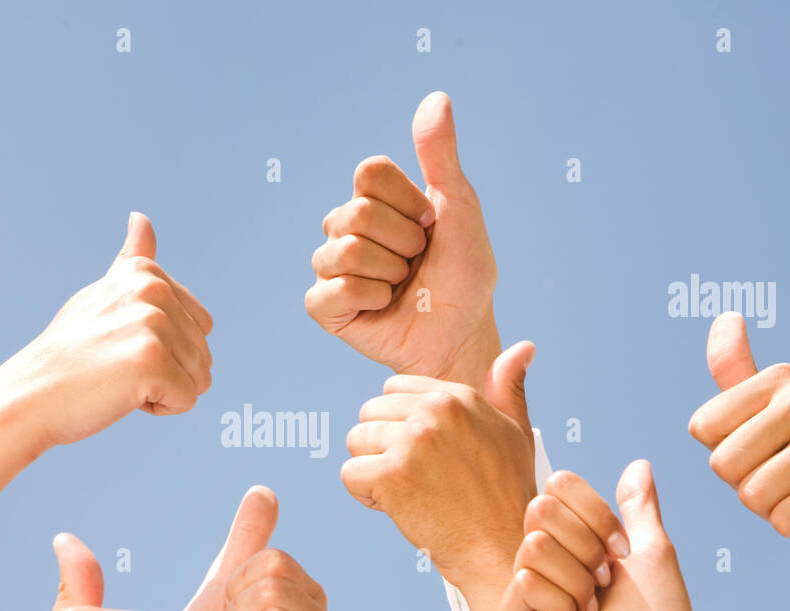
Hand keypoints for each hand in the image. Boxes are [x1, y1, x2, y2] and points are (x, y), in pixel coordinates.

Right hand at [23, 212, 213, 444]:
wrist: (33, 395)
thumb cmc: (70, 354)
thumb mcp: (102, 294)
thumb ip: (131, 261)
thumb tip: (141, 217)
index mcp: (146, 273)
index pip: (201, 326)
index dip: (168, 348)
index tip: (122, 345)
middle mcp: (152, 290)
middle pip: (203, 353)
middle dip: (169, 372)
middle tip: (117, 367)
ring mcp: (152, 324)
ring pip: (200, 379)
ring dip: (165, 391)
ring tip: (119, 379)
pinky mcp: (152, 361)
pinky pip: (187, 400)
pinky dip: (160, 408)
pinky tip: (122, 396)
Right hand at [305, 92, 500, 388]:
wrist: (462, 333)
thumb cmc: (464, 274)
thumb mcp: (460, 208)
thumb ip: (441, 156)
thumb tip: (436, 97)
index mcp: (373, 199)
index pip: (369, 173)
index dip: (408, 201)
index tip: (431, 224)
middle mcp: (345, 229)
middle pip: (358, 213)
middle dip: (404, 243)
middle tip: (418, 263)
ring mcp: (331, 267)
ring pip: (345, 252)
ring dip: (390, 274)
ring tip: (402, 286)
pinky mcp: (325, 306)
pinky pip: (333, 291)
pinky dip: (370, 300)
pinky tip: (384, 307)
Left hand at [340, 342, 537, 610]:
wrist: (501, 552)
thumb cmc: (508, 497)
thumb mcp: (516, 433)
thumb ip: (509, 388)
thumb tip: (523, 348)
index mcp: (458, 396)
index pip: (393, 391)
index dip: (400, 427)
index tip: (427, 456)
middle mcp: (434, 412)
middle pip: (369, 415)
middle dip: (382, 448)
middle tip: (418, 481)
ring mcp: (412, 442)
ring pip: (355, 442)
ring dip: (372, 472)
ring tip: (410, 494)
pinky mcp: (392, 475)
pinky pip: (350, 474)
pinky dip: (366, 497)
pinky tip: (399, 509)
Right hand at [495, 461, 747, 610]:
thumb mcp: (653, 552)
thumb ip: (639, 507)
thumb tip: (639, 464)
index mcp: (568, 537)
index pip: (558, 485)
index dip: (597, 515)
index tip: (620, 554)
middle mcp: (540, 557)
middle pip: (542, 508)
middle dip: (588, 547)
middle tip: (604, 584)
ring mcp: (522, 587)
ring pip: (535, 545)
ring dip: (578, 581)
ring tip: (591, 610)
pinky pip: (525, 581)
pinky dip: (562, 604)